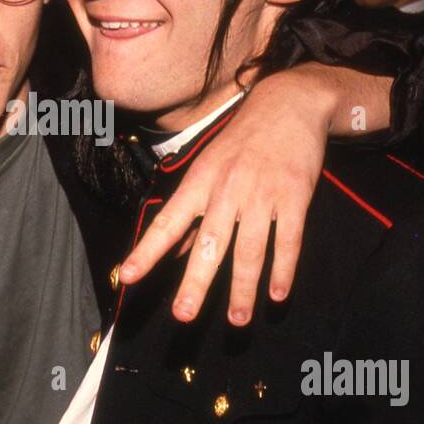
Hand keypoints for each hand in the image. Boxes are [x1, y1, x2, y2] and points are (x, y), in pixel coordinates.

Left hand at [118, 67, 337, 325]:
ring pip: (250, 249)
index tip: (128, 277)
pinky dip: (283, 270)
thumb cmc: (242, 140)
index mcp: (199, 182)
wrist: (289, 103)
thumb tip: (173, 252)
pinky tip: (277, 295)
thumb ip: (192, 212)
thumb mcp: (208, 167)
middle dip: (196, 282)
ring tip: (237, 321)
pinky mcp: (295, 196)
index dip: (147, 251)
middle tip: (184, 315)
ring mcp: (262, 194)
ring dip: (243, 288)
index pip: (167, 222)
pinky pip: (289, 240)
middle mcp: (226, 190)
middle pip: (209, 243)